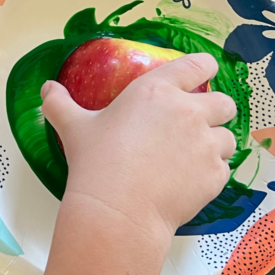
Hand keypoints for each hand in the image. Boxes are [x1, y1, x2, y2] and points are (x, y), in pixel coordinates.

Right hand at [41, 53, 235, 237]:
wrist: (118, 210)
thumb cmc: (96, 162)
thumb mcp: (74, 127)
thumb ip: (60, 103)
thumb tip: (47, 89)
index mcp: (156, 90)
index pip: (196, 65)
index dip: (206, 65)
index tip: (208, 67)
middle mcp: (188, 111)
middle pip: (224, 102)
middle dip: (217, 109)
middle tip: (200, 121)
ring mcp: (206, 144)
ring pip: (228, 137)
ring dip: (215, 143)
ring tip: (193, 155)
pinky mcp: (215, 175)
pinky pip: (223, 168)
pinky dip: (211, 172)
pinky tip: (189, 180)